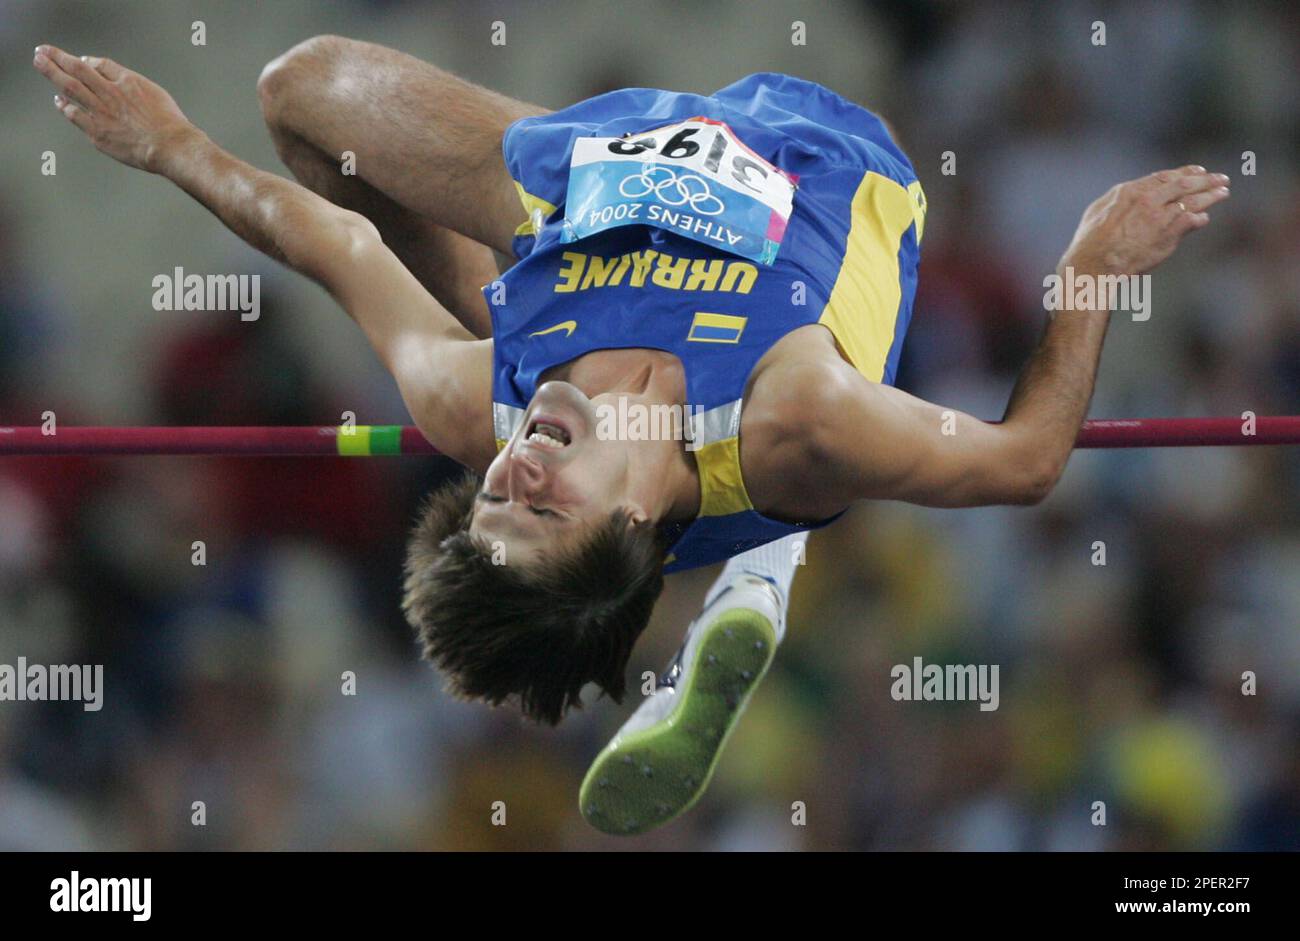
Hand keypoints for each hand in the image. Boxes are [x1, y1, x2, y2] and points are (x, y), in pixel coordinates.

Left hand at [33, 44, 196, 172]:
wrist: (169, 146)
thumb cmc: (168, 122)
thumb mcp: (154, 92)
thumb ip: (131, 82)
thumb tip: (110, 73)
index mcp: (127, 81)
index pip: (99, 63)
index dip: (87, 61)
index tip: (80, 60)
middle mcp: (110, 93)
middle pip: (77, 69)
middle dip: (57, 58)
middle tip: (42, 51)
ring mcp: (101, 113)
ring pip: (70, 87)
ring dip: (51, 73)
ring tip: (40, 63)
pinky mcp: (97, 133)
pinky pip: (73, 115)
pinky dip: (64, 106)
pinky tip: (58, 101)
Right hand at [1059, 166, 1229, 275]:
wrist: (1095, 264)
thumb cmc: (1090, 243)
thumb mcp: (1097, 212)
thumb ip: (1117, 201)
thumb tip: (1130, 195)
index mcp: (1130, 191)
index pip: (1164, 177)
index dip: (1184, 173)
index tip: (1197, 171)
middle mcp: (1148, 199)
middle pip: (1184, 184)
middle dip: (1205, 180)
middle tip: (1220, 178)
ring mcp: (1160, 215)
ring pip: (1193, 200)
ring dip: (1211, 195)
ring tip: (1223, 192)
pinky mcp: (1168, 233)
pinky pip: (1192, 221)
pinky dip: (1200, 219)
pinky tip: (1205, 219)